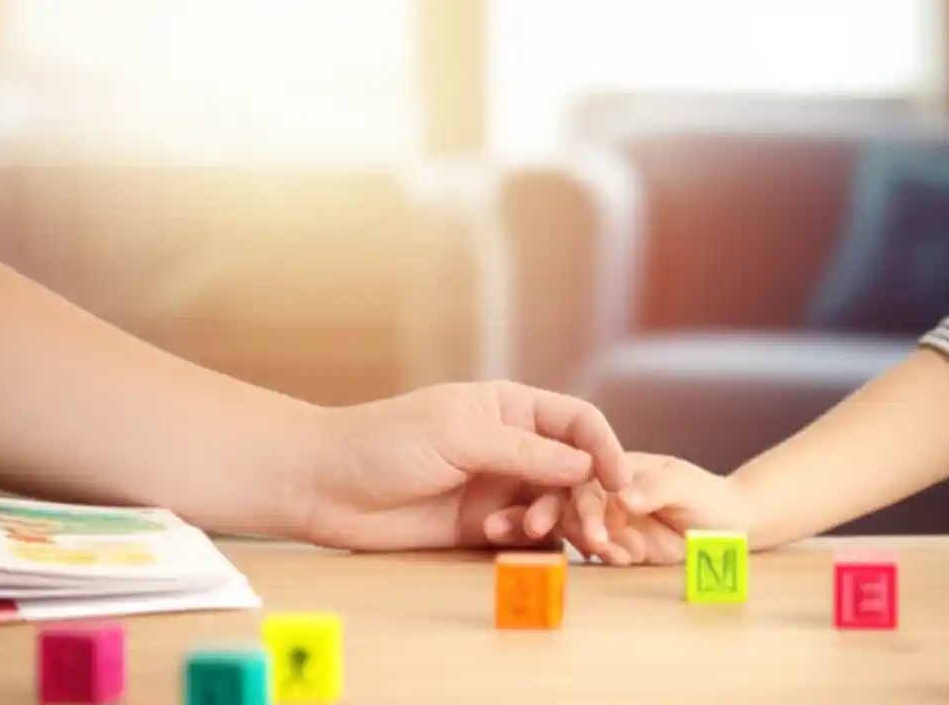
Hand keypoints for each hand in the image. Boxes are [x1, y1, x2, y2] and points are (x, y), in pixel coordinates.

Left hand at [295, 381, 627, 550]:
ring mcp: (498, 488)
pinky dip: (527, 540)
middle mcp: (513, 447)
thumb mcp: (460, 435)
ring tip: (533, 531)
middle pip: (575, 471)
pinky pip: (526, 536)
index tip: (621, 480)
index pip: (578, 423)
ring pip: (555, 507)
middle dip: (586, 497)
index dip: (604, 448)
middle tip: (589, 529)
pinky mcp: (482, 527)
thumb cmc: (387, 442)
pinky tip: (502, 536)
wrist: (326, 484)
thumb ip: (525, 451)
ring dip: (557, 521)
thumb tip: (586, 465)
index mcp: (511, 409)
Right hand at [492, 452, 751, 564]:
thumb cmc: (711, 498)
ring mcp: (605, 518)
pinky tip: (565, 563)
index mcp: (616, 467)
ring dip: (542, 533)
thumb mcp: (688, 488)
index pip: (584, 475)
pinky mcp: (610, 544)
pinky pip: (583, 550)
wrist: (733, 529)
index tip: (558, 516)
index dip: (569, 493)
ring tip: (509, 540)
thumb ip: (657, 489)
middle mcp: (604, 489)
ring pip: (564, 523)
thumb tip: (624, 497)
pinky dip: (572, 556)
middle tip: (514, 528)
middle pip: (562, 496)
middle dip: (538, 511)